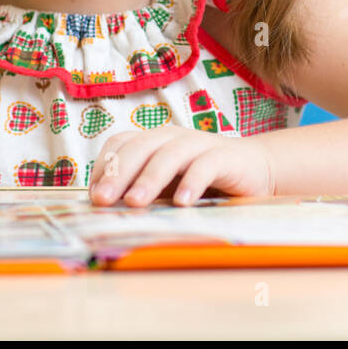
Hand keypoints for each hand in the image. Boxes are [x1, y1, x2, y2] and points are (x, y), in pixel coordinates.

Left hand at [89, 125, 275, 206]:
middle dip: (118, 173)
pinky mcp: (225, 157)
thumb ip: (141, 192)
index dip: (104, 166)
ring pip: (169, 154)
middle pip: (139, 147)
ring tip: (135, 203)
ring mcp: (199, 144)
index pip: (120, 143)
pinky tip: (182, 203)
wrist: (254, 169)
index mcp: (153, 141)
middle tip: (102, 200)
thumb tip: (104, 211)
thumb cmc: (202, 181)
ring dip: (150, 178)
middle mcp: (172, 137)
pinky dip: (192, 182)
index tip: (93, 196)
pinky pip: (206, 165)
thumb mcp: (166, 187)